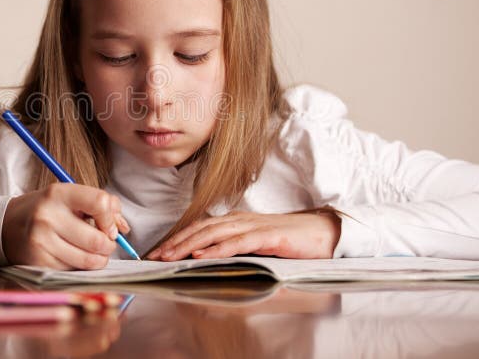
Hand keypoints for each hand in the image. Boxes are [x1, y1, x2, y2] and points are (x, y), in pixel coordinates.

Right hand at [2, 184, 130, 269]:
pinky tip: (71, 256)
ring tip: (93, 252)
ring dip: (99, 260)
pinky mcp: (38, 263)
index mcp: (59, 194)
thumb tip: (123, 228)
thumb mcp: (69, 198)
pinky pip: (74, 271)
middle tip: (104, 243)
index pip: (100, 203)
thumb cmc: (47, 210)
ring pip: (89, 260)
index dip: (111, 218)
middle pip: (98, 240)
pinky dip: (80, 267)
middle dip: (108, 245)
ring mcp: (41, 242)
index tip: (109, 225)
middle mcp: (47, 217)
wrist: (6, 226)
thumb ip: (100, 206)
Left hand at [146, 210, 340, 260]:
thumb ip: (232, 248)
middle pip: (200, 229)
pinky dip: (218, 249)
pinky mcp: (268, 235)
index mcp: (234, 221)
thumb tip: (206, 259)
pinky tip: (203, 255)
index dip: (176, 239)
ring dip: (189, 245)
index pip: (199, 228)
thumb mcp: (254, 245)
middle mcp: (239, 220)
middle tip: (155, 256)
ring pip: (213, 234)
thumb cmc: (289, 241)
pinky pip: (238, 242)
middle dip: (175, 243)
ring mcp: (253, 226)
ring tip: (171, 256)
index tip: (158, 253)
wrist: (322, 233)